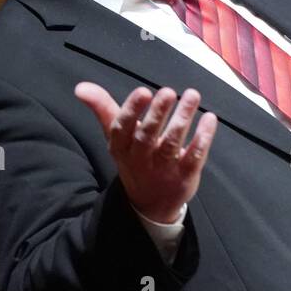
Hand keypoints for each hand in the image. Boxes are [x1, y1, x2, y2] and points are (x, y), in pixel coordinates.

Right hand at [74, 82, 217, 224]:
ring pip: (172, 144)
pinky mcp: (185, 176)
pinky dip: (203, 137)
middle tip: (168, 92)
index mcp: (121, 148)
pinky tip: (209, 118)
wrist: (150, 203)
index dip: (131, 110)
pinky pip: (195, 156)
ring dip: (182, 119)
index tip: (143, 91)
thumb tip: (80, 87)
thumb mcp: (117, 137)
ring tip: (192, 95)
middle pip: (147, 136)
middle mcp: (140, 159)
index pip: (122, 129)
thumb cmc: (134, 158)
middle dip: (157, 114)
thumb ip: (103, 110)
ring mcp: (164, 169)